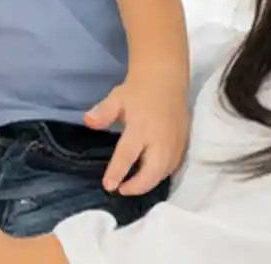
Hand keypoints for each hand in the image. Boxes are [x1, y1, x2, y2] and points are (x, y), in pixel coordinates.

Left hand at [84, 71, 189, 195]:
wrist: (166, 80)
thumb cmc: (137, 90)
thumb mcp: (116, 98)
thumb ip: (103, 112)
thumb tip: (88, 121)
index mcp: (141, 127)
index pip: (128, 154)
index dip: (117, 172)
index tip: (108, 185)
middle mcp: (160, 139)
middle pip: (152, 171)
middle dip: (137, 186)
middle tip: (121, 190)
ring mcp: (174, 144)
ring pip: (164, 172)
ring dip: (148, 183)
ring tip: (132, 186)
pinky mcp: (183, 145)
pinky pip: (173, 167)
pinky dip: (160, 176)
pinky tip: (149, 176)